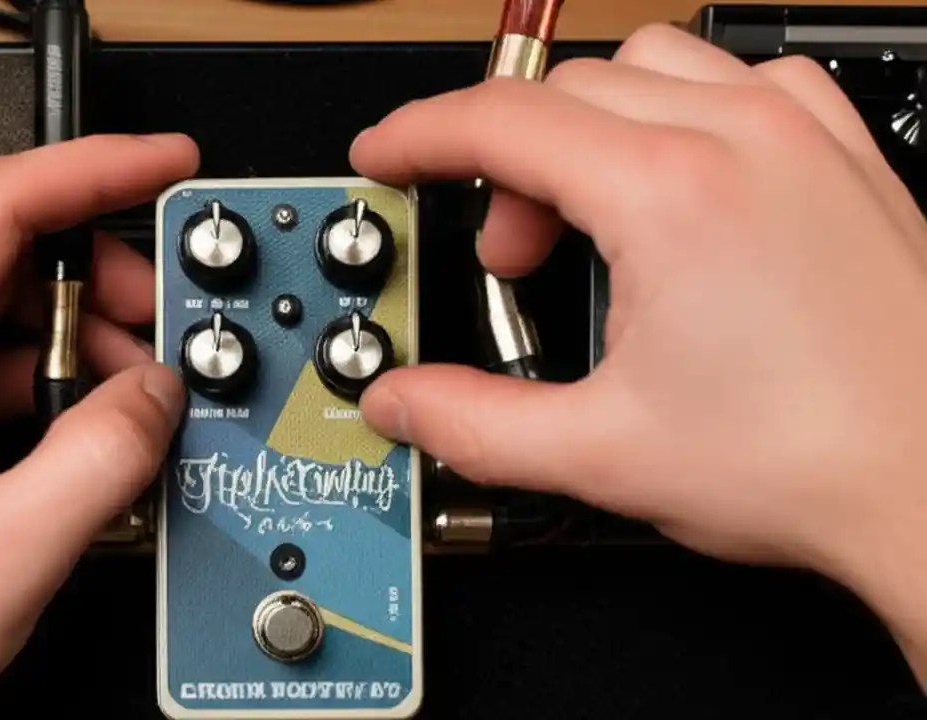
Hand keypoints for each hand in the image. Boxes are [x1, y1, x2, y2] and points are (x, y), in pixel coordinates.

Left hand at [0, 135, 198, 718]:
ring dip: (53, 327)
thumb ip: (108, 453)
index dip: (95, 168)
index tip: (162, 162)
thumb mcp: (12, 554)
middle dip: (87, 266)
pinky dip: (15, 370)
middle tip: (154, 316)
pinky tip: (61, 424)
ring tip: (115, 391)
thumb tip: (156, 391)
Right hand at [351, 25, 926, 683]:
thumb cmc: (814, 458)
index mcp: (668, 194)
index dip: (421, 136)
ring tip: (589, 218)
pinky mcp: (843, 157)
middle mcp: (740, 139)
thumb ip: (474, 423)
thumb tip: (401, 402)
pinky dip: (680, 113)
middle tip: (509, 258)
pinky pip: (739, 81)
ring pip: (648, 65)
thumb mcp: (604, 452)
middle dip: (503, 164)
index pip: (501, 120)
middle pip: (564, 92)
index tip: (389, 154)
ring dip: (587, 128)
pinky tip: (679, 185)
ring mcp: (801, 137)